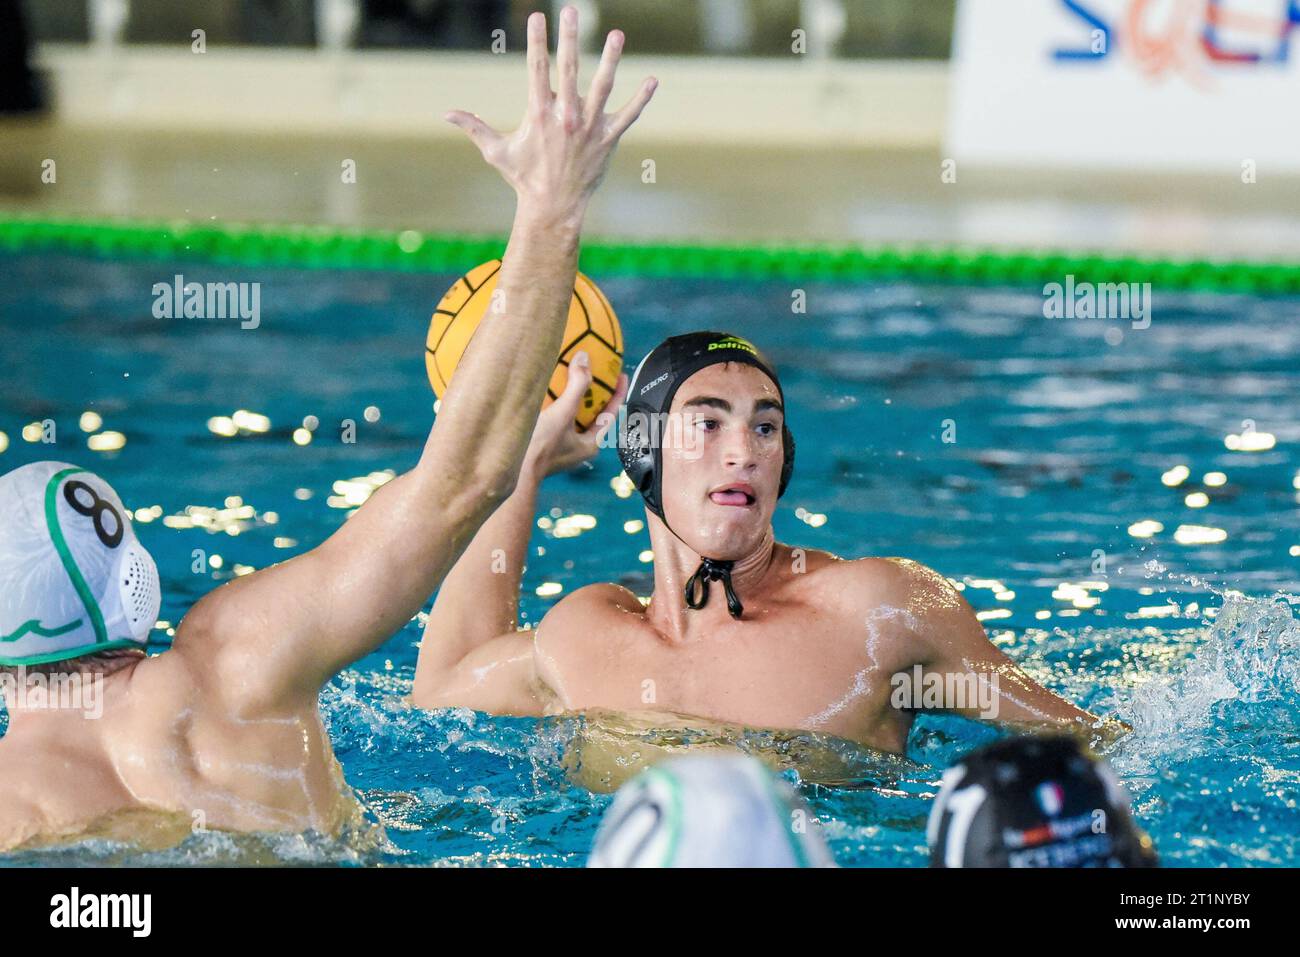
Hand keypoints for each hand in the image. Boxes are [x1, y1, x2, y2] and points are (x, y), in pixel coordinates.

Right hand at [444, 6, 656, 223]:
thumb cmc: (524, 178)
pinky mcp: (608, 139)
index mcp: (539, 113)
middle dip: (570, 37)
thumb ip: (474, 127)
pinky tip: (653, 81)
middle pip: (568, 68)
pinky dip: (641, 99)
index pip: (536, 68)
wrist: (554, 207)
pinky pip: (628, 115)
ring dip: (611, 59)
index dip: (537, 40)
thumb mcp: (496, 152)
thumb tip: (446, 114)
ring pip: (603, 86)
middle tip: (572, 9)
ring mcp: (590, 126)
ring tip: (617, 34)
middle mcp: (566, 116)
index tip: (538, 16)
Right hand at [524, 351, 627, 478]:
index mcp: (591, 444)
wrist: (511, 470)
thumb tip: (585, 358)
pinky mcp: (548, 445)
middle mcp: (580, 447)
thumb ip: (577, 386)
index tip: (620, 374)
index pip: (611, 413)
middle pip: (594, 415)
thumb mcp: (563, 412)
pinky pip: (559, 420)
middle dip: (595, 395)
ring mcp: (563, 447)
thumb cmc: (540, 446)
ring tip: (573, 379)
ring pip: (575, 418)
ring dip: (575, 399)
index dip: (618, 393)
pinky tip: (550, 394)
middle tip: (596, 374)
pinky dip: (559, 406)